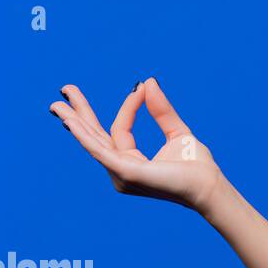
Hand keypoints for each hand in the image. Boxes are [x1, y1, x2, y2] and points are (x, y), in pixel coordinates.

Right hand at [48, 77, 223, 214]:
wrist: (209, 185)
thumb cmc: (197, 166)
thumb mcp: (177, 131)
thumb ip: (161, 110)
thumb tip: (148, 82)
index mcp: (131, 162)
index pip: (120, 129)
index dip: (128, 107)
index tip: (140, 87)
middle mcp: (121, 170)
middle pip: (95, 137)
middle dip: (79, 114)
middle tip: (64, 90)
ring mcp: (121, 174)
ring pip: (94, 143)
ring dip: (76, 123)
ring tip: (58, 105)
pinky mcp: (127, 174)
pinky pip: (102, 152)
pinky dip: (85, 137)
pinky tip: (72, 123)